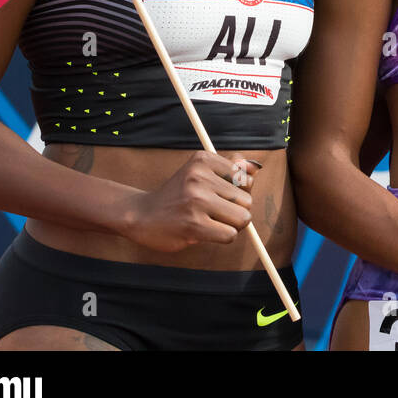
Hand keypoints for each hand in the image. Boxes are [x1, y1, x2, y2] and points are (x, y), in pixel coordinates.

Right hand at [116, 151, 256, 251]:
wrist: (141, 215)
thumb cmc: (178, 195)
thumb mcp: (201, 173)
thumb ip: (231, 169)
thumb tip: (256, 168)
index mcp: (203, 159)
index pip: (246, 178)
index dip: (238, 191)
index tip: (219, 194)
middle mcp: (200, 176)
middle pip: (247, 200)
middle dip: (236, 210)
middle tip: (214, 212)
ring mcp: (197, 200)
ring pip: (242, 218)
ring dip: (231, 225)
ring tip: (211, 221)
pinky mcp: (194, 224)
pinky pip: (230, 235)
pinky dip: (223, 237)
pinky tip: (205, 232)